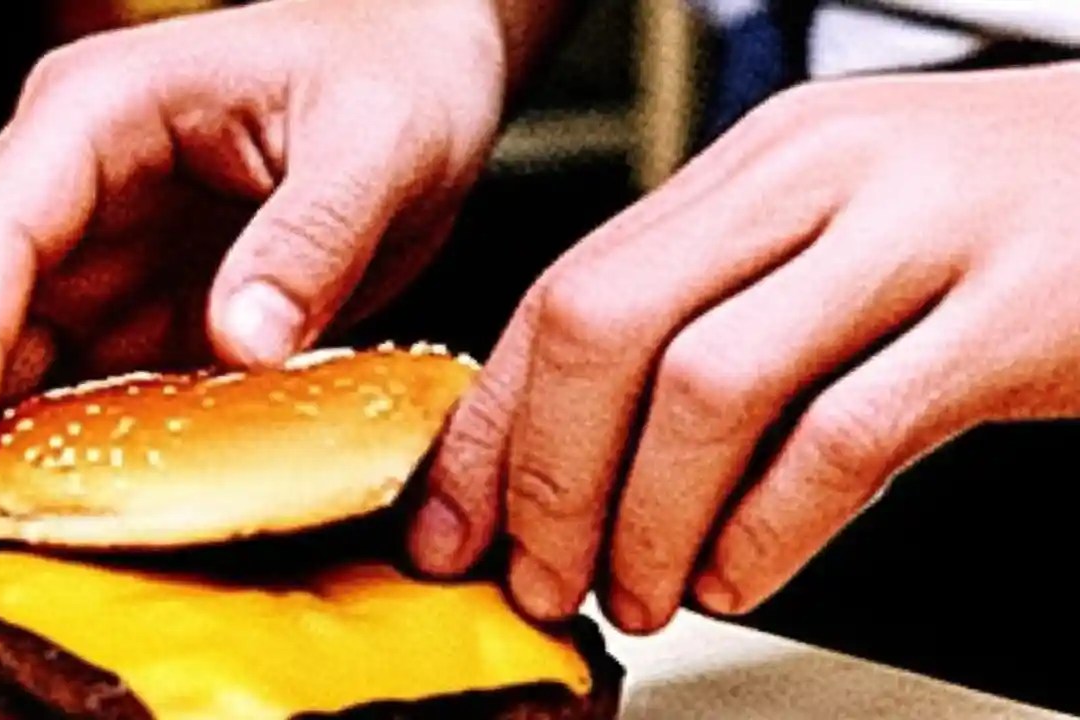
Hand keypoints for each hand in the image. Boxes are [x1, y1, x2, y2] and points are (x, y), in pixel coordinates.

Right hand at [0, 0, 521, 541]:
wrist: (420, 78)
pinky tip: (93, 506)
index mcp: (100, 112)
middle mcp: (75, 182)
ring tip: (17, 538)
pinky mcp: (141, 305)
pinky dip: (72, 448)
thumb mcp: (376, 144)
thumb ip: (311, 236)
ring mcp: (102, 248)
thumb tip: (244, 340)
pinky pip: (79, 387)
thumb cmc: (393, 78)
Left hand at [408, 62, 1079, 629]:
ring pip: (709, 386)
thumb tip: (584, 441)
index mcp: (753, 164)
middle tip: (538, 574)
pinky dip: (771, 528)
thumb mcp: (824, 227)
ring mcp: (914, 235)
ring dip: (648, 517)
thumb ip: (712, 308)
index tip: (456, 518)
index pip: (568, 288)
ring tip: (640, 592)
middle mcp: (813, 180)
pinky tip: (743, 577)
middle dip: (547, 475)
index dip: (496, 422)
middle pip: (606, 327)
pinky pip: (845, 436)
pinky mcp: (1012, 312)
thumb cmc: (985, 212)